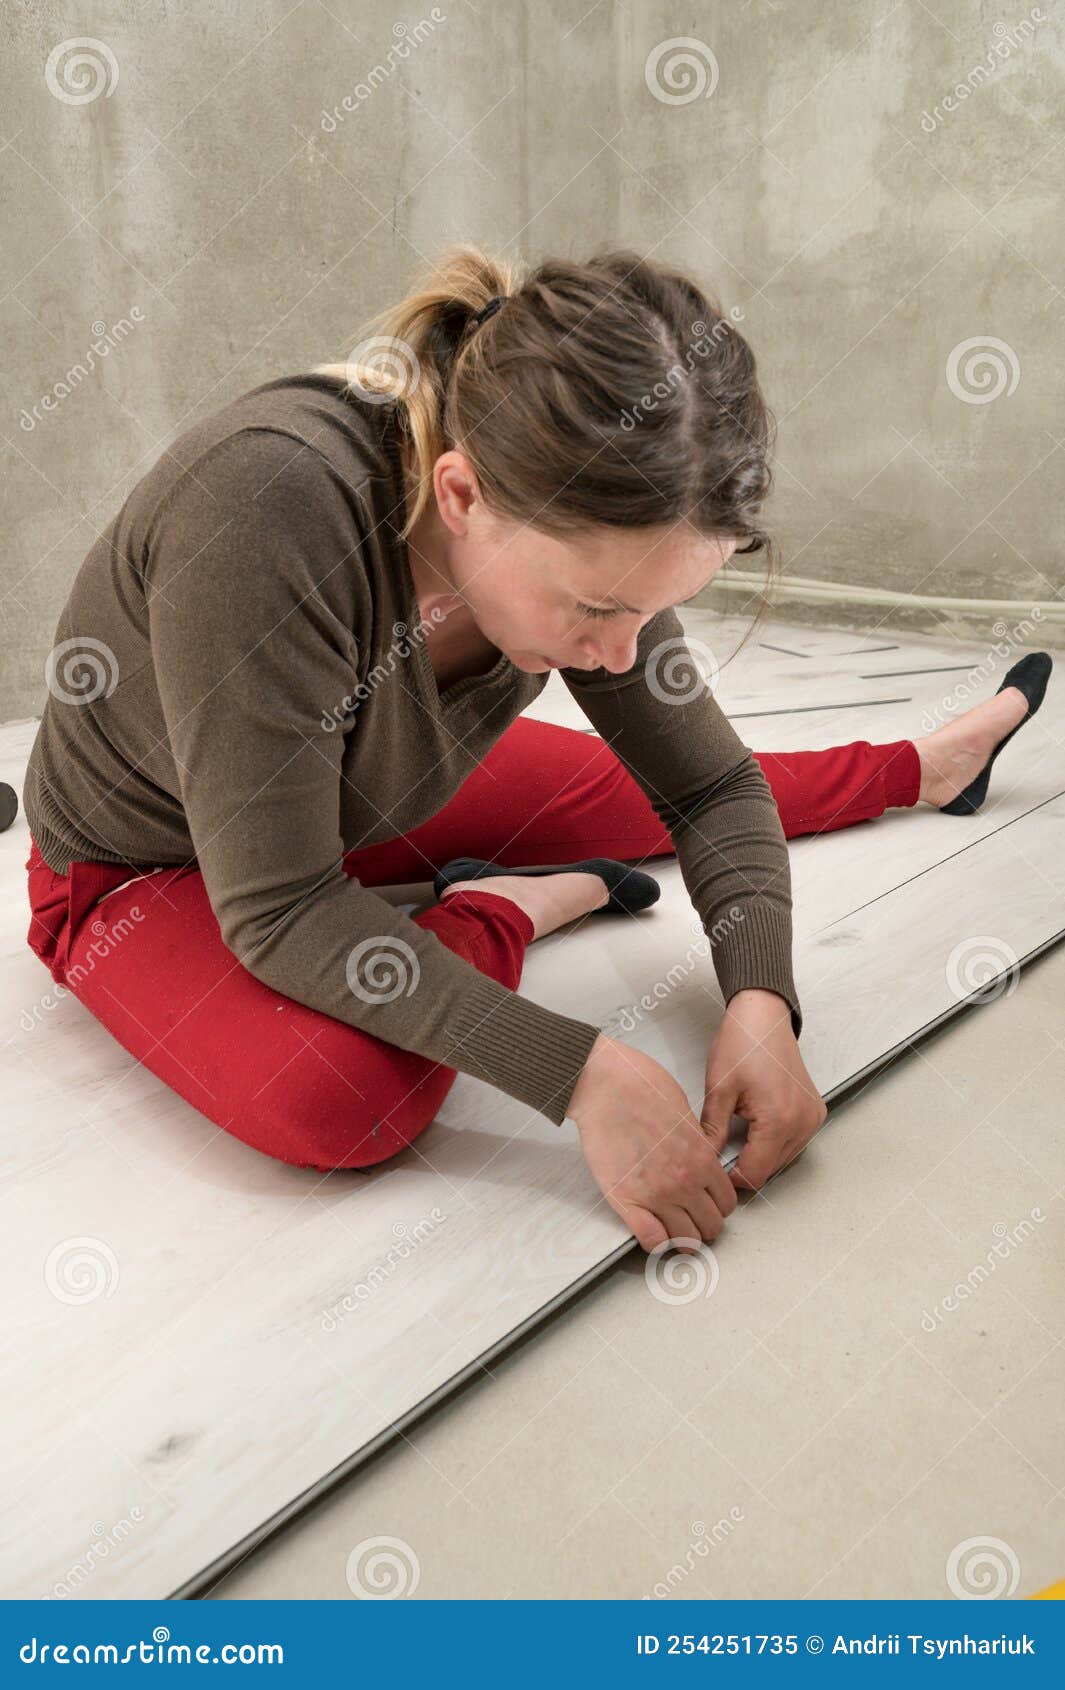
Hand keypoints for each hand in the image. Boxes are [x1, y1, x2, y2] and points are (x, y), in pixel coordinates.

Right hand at [567, 1034, 737, 1253]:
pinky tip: (651, 1231)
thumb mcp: (685, 1112)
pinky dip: (655, 1242)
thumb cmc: (641, 1087)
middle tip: (691, 1219)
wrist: (605, 1086)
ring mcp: (656, 1194)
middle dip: (703, 1225)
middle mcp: (685, 1181)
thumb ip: (697, 1143)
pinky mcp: (626, 1200)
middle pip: (711, 1227)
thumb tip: (700, 1158)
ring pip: (686, 1240)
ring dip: (682, 1238)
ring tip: (673, 1230)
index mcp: (703, 1158)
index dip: (718, 1206)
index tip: (708, 1204)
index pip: (727, 1202)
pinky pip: (652, 1240)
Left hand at [699, 989, 827, 1191]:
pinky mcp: (814, 1112)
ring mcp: (812, 1118)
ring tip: (739, 1135)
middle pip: (771, 1169)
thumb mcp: (719, 1090)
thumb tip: (704, 1161)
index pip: (756, 1173)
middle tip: (721, 1151)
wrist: (763, 1017)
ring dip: (761, 1155)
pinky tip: (757, 1127)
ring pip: (783, 1158)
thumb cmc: (743, 1044)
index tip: (715, 1172)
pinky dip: (775, 1142)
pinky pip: (794, 1142)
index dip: (732, 1179)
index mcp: (779, 1121)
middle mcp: (802, 1123)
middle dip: (745, 1166)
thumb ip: (712, 1132)